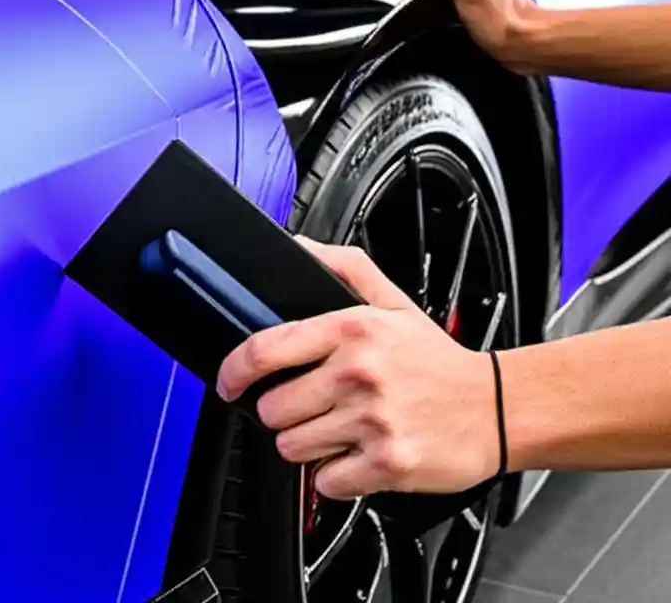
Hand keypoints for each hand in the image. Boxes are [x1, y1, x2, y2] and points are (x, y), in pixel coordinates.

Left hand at [215, 237, 499, 499]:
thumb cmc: (438, 360)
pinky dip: (335, 476)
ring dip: (307, 445)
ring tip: (338, 430)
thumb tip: (296, 246)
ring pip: (292, 447)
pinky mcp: (387, 464)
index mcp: (352, 330)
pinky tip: (356, 455)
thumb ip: (341, 267)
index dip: (233, 371)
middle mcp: (358, 374)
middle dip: (283, 412)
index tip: (229, 383)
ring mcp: (373, 421)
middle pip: (272, 408)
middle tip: (313, 407)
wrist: (499, 406)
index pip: (264, 350)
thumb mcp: (392, 301)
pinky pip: (325, 481)